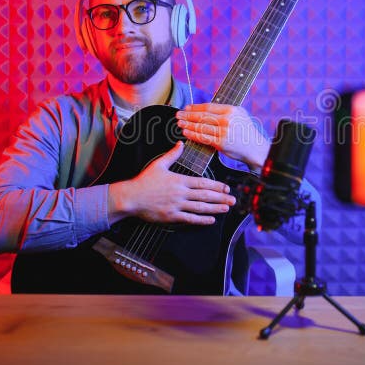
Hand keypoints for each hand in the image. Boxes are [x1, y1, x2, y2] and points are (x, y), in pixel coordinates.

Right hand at [107, 142, 235, 224]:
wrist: (131, 197)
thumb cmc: (144, 181)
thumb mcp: (158, 164)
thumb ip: (172, 155)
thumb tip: (180, 143)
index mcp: (179, 180)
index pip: (202, 183)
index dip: (216, 186)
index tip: (226, 187)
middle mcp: (180, 193)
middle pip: (205, 196)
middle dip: (221, 198)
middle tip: (233, 200)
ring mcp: (176, 205)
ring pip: (200, 208)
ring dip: (215, 209)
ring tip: (226, 208)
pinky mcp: (171, 216)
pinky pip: (190, 219)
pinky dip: (202, 220)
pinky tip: (211, 220)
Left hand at [176, 103, 269, 170]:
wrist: (255, 148)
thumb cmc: (246, 131)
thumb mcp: (239, 115)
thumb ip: (224, 111)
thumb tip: (205, 109)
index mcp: (231, 110)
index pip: (208, 107)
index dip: (195, 107)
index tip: (187, 108)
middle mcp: (227, 120)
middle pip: (202, 116)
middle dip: (188, 115)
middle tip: (179, 115)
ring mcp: (223, 132)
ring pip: (201, 127)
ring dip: (188, 125)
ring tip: (180, 123)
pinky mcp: (221, 143)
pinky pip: (203, 138)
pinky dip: (193, 135)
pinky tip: (186, 132)